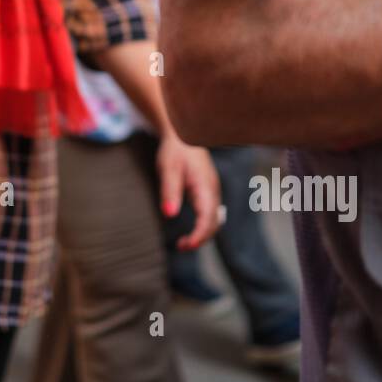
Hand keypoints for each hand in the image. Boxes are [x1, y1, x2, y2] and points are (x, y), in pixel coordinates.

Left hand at [156, 133, 220, 250]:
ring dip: (202, 235)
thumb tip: (169, 214)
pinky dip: (202, 227)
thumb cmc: (175, 150)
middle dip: (200, 239)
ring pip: (214, 220)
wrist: (183, 135)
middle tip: (181, 246)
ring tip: (183, 243)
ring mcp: (212, 192)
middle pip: (214, 223)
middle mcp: (213, 191)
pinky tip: (190, 233)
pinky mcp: (208, 193)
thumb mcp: (168, 169)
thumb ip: (169, 192)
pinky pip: (210, 215)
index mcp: (205, 186)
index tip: (187, 244)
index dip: (199, 235)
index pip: (207, 217)